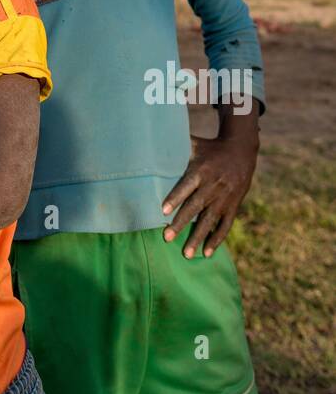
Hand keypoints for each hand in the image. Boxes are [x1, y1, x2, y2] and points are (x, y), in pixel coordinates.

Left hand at [161, 134, 257, 256]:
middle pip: (195, 207)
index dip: (175, 198)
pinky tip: (207, 253)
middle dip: (181, 223)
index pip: (186, 186)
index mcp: (201, 170)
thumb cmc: (211, 148)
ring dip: (198, 238)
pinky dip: (216, 240)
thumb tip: (151, 139)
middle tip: (167, 237)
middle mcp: (213, 186)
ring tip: (187, 254)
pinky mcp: (233, 206)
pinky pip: (225, 225)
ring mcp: (224, 198)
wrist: (242, 150)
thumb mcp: (195, 144)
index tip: (163, 211)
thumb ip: (175, 146)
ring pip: (209, 221)